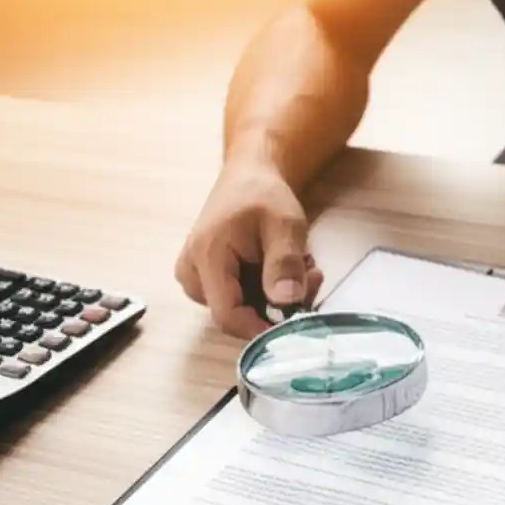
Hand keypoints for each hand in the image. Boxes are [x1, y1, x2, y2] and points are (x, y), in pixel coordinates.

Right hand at [175, 149, 323, 337]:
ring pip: (242, 308)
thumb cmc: (263, 195)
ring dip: (277, 295)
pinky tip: (284, 266)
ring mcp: (196, 277)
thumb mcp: (285, 224)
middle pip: (237, 313)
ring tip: (302, 264)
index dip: (261, 328)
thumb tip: (285, 301)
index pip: (228, 316)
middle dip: (278, 305)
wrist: (248, 175)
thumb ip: (283, 262)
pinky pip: (239, 298)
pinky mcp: (207, 278)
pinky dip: (268, 289)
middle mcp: (192, 274)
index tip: (297, 322)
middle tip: (311, 275)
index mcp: (206, 258)